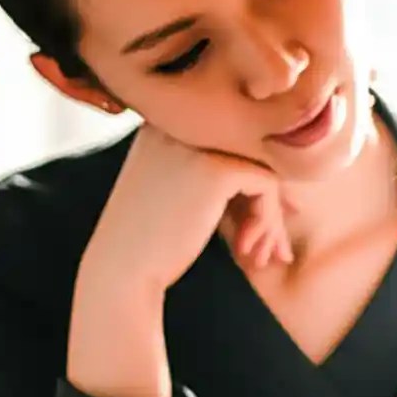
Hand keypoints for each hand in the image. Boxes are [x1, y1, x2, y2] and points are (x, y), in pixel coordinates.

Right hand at [66, 124, 289, 396]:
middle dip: (266, 204)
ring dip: (269, 217)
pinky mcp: (216, 170)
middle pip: (247, 155)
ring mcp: (198, 145)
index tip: (253, 228)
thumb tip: (275, 177)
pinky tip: (245, 250)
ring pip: (261, 170)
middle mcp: (179, 124)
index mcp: (165, 124)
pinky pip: (265, 186)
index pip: (227, 146)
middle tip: (269, 249)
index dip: (247, 189)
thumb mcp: (175, 194)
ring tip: (259, 256)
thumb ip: (209, 176)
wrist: (120, 272)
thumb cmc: (146, 243)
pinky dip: (266, 220)